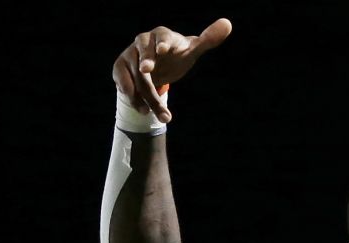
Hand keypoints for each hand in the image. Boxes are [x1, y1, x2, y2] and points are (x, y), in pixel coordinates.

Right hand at [112, 19, 233, 122]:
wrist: (157, 66)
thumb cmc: (177, 55)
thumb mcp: (192, 49)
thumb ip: (208, 39)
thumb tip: (227, 24)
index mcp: (162, 35)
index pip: (162, 37)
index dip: (163, 43)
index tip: (163, 51)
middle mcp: (143, 41)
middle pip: (145, 54)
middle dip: (145, 62)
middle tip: (146, 72)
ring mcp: (130, 54)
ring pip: (135, 74)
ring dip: (142, 94)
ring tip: (151, 112)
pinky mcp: (120, 67)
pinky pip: (121, 80)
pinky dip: (129, 94)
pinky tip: (140, 108)